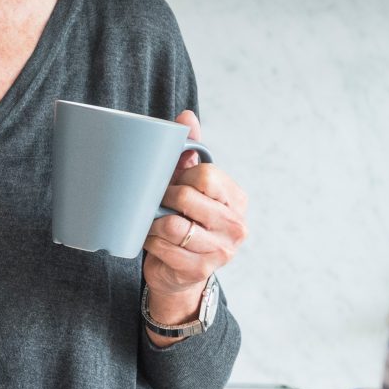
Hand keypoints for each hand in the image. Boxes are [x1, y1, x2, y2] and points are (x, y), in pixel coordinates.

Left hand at [144, 110, 247, 329]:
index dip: (181, 177)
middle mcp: (236, 225)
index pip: (206, 176)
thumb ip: (190, 152)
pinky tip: (152, 240)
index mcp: (236, 199)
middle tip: (157, 202)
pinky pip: (164, 248)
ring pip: (173, 226)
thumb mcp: (189, 185)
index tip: (172, 183)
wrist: (178, 271)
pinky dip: (151, 242)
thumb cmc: (184, 219)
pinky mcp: (201, 270)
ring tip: (152, 221)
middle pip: (187, 199)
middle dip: (164, 199)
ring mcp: (221, 250)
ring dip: (153, 222)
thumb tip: (187, 117)